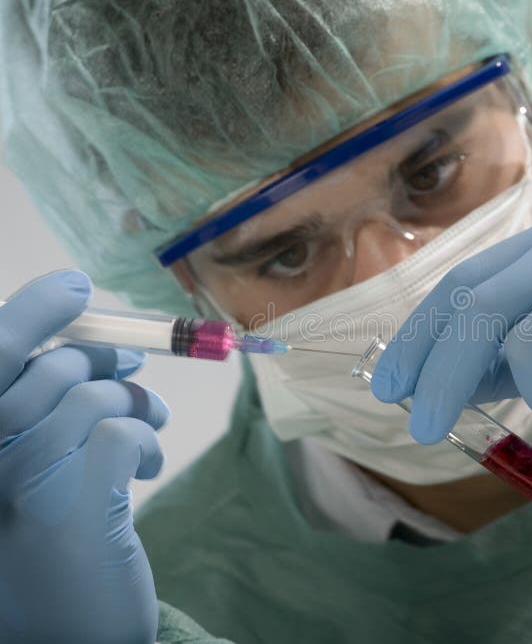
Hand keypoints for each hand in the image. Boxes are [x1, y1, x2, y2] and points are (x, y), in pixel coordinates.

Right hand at [0, 271, 168, 643]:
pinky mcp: (73, 508)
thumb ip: (39, 415)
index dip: (31, 311)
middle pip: (51, 368)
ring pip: (95, 396)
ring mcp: (20, 483)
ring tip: (149, 428)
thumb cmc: (44, 553)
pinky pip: (122, 431)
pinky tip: (143, 470)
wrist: (61, 643)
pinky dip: (144, 440)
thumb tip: (100, 349)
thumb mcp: (25, 475)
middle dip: (105, 360)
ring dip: (136, 405)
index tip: (75, 285)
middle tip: (134, 368)